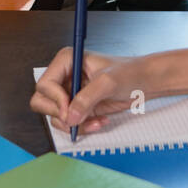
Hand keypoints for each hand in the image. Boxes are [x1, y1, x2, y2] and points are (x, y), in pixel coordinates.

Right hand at [29, 47, 147, 134]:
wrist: (146, 82)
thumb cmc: (130, 73)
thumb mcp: (108, 82)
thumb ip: (87, 98)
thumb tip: (70, 117)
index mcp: (66, 61)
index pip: (45, 84)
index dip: (54, 99)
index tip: (69, 109)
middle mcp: (64, 76)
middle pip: (41, 101)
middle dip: (60, 114)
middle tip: (77, 119)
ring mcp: (69, 93)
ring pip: (55, 116)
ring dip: (74, 124)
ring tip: (95, 121)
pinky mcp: (78, 107)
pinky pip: (69, 123)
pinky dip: (82, 127)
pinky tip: (99, 121)